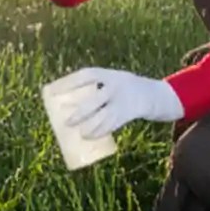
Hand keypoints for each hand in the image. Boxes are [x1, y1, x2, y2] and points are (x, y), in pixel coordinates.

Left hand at [64, 67, 184, 138]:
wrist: (157, 95)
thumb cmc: (127, 90)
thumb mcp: (115, 82)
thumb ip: (98, 89)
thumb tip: (70, 106)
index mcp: (110, 74)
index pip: (86, 75)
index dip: (68, 82)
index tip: (52, 91)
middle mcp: (117, 85)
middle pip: (94, 99)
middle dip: (80, 111)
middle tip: (66, 120)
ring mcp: (124, 100)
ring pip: (103, 115)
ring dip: (90, 125)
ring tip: (79, 133)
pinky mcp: (130, 113)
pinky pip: (112, 124)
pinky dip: (100, 131)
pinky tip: (90, 136)